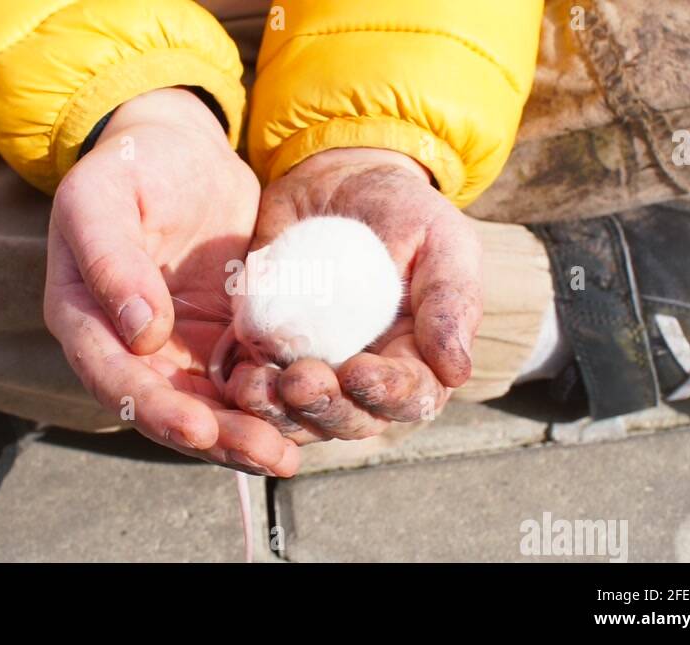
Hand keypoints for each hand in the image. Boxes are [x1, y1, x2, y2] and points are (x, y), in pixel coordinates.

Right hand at [44, 87, 298, 475]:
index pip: (114, 378)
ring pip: (209, 405)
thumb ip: (111, 260)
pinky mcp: (220, 337)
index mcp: (85, 317)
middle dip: (216, 439)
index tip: (200, 429)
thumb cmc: (131, 165)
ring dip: (247, 434)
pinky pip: (243, 378)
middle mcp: (128, 345)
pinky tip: (307, 416)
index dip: (155, 409)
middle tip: (267, 456)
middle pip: (167, 407)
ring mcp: (177, 346)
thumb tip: (139, 333)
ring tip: (289, 457)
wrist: (180, 149)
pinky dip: (269, 401)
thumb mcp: (102, 198)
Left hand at [226, 147, 482, 443]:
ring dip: (278, 412)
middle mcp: (364, 377)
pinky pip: (257, 389)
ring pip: (300, 416)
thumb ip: (451, 302)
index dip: (386, 393)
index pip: (409, 396)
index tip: (360, 372)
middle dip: (326, 408)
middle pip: (351, 419)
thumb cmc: (404, 210)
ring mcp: (315, 369)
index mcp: (414, 358)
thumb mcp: (441, 241)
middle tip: (299, 382)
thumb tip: (457, 373)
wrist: (339, 181)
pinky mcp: (269, 354)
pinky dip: (245, 392)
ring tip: (255, 387)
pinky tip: (232, 377)